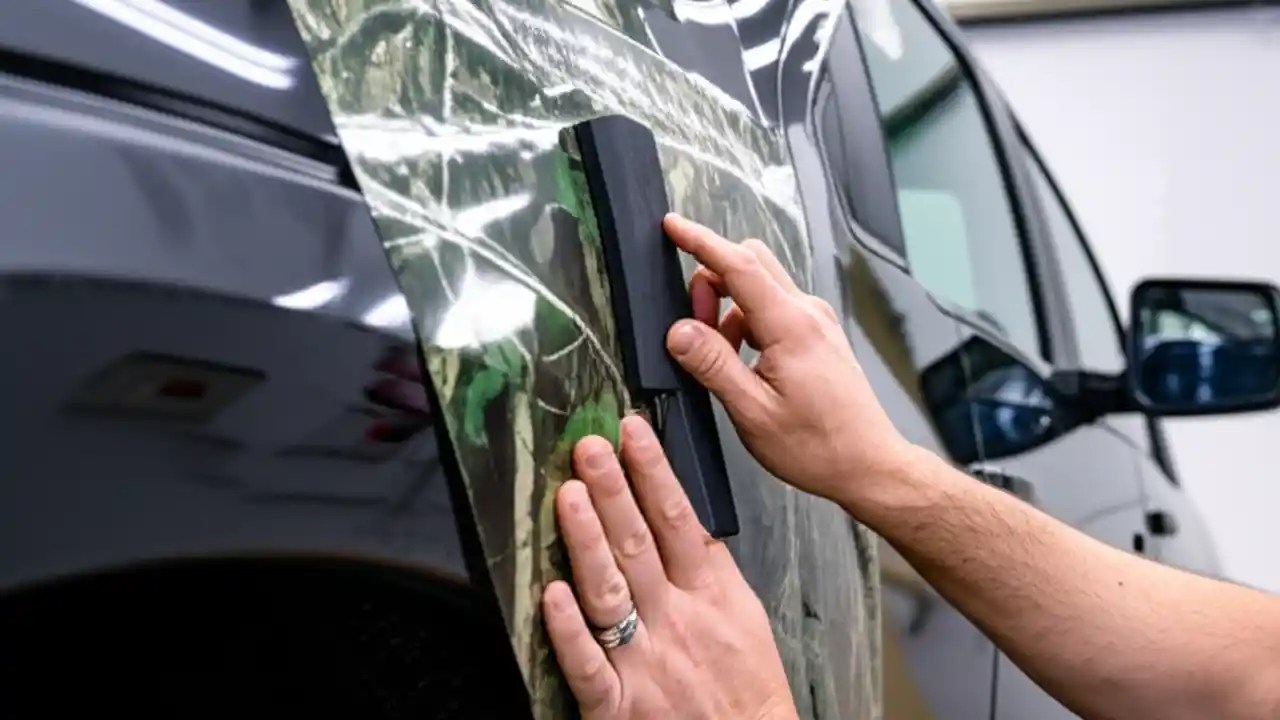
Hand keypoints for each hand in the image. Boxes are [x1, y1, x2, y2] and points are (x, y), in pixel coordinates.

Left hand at [542, 417, 796, 719]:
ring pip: (611, 592)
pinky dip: (569, 630)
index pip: (678, 519)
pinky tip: (550, 594)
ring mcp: (647, 661)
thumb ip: (707, 564)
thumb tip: (674, 510)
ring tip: (569, 495)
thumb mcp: (742, 612)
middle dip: (613, 490)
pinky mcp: (619, 705)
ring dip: (588, 540)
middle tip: (589, 446)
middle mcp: (678, 620)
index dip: (653, 472)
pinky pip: (588, 665)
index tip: (631, 431)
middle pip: (640, 545)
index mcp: (712, 593)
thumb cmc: (746, 685)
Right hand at [662, 214, 908, 503]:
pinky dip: (747, 323)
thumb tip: (679, 331)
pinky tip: (742, 363)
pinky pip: (774, 310)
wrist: (869, 465)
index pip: (739, 266)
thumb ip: (714, 365)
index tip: (672, 226)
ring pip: (761, 288)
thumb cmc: (817, 447)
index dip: (701, 242)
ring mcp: (817, 322)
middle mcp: (808, 314)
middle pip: (751, 264)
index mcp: (791, 327)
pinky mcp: (818, 335)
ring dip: (728, 308)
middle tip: (692, 327)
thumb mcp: (752, 413)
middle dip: (711, 281)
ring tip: (718, 358)